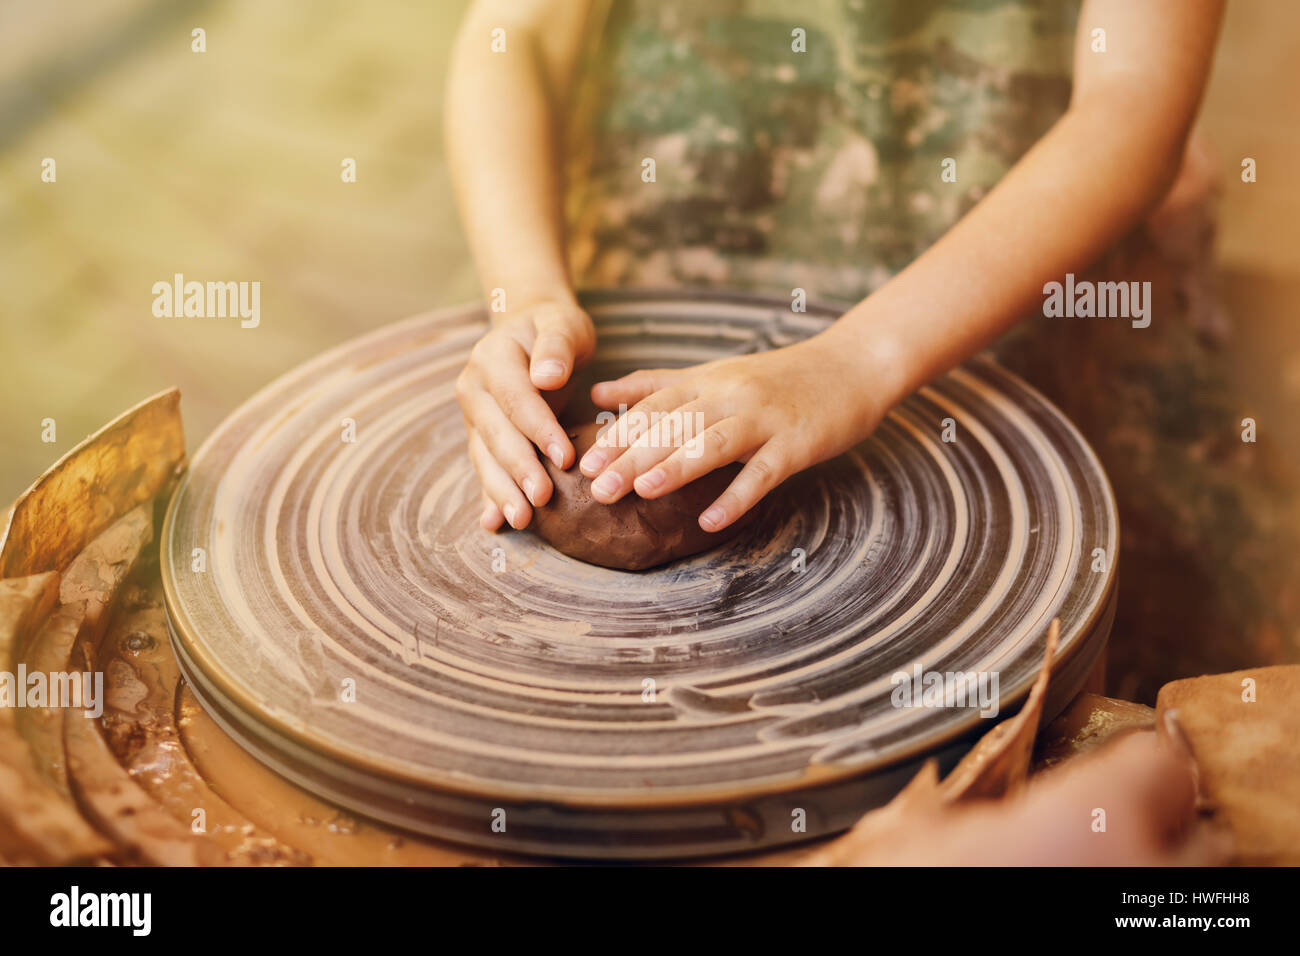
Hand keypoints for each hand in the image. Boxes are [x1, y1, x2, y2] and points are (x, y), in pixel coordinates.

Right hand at [456, 298, 594, 530]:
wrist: (529, 329)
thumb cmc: (555, 328)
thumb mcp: (563, 324)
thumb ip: (556, 345)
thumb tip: (546, 376)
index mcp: (493, 358)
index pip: (517, 399)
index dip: (540, 430)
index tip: (565, 458)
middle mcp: (474, 387)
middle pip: (497, 434)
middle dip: (519, 469)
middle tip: (542, 500)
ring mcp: (473, 413)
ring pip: (486, 456)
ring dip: (502, 490)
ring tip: (520, 520)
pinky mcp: (479, 434)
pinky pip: (484, 466)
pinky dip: (489, 495)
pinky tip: (492, 522)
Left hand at [578, 335, 882, 531]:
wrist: (851, 366)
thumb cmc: (778, 378)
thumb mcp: (714, 372)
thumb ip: (656, 384)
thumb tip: (598, 390)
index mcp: (707, 381)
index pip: (655, 407)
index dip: (618, 434)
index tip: (584, 460)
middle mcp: (730, 396)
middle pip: (675, 426)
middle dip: (633, 456)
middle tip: (597, 486)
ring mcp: (765, 419)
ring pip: (713, 443)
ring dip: (675, 468)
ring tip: (640, 493)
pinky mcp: (797, 443)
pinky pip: (763, 472)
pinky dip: (736, 496)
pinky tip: (711, 522)